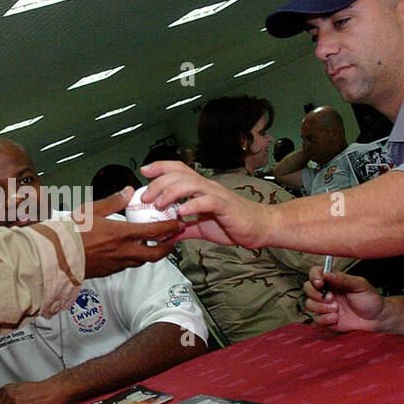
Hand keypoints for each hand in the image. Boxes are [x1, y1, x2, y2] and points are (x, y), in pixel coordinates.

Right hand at [76, 188, 179, 277]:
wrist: (56, 255)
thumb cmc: (71, 232)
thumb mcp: (92, 209)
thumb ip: (114, 201)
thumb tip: (127, 192)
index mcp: (122, 233)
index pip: (154, 232)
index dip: (169, 228)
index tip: (176, 225)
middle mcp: (123, 251)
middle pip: (155, 254)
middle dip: (167, 248)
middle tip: (172, 240)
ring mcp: (116, 264)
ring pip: (141, 261)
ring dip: (150, 254)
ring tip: (153, 245)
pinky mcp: (108, 271)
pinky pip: (127, 265)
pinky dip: (133, 258)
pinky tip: (129, 251)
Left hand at [139, 161, 269, 247]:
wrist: (259, 228)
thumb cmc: (233, 224)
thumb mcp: (200, 228)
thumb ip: (181, 229)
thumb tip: (163, 236)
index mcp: (200, 188)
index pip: (178, 169)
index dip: (160, 167)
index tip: (144, 171)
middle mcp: (207, 186)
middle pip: (179, 174)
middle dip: (158, 183)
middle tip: (145, 197)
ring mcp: (216, 194)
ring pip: (190, 183)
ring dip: (171, 192)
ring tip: (160, 204)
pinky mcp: (225, 206)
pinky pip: (207, 201)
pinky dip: (192, 205)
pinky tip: (182, 213)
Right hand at [302, 267, 384, 331]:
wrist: (376, 319)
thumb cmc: (370, 299)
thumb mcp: (360, 285)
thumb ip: (343, 279)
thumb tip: (327, 274)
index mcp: (333, 280)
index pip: (315, 273)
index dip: (314, 277)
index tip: (320, 283)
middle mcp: (326, 291)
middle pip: (307, 288)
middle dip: (315, 294)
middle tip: (331, 298)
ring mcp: (325, 306)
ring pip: (309, 304)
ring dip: (321, 307)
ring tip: (337, 309)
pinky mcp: (326, 319)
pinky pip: (316, 319)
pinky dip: (325, 319)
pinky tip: (336, 318)